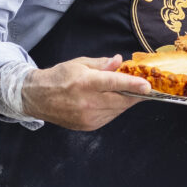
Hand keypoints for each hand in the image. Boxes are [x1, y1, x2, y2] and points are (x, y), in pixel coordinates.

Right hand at [22, 55, 150, 130]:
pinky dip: (115, 108)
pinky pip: (110, 116)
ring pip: (118, 110)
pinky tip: (112, 100)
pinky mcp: (89, 126)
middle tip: (146, 88)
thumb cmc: (59, 77)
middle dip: (136, 94)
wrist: (38, 98)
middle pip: (121, 100)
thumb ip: (102, 64)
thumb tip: (119, 61)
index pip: (114, 84)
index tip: (148, 86)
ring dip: (126, 101)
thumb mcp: (79, 64)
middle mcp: (87, 102)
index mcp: (85, 83)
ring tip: (128, 92)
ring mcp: (88, 117)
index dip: (132, 85)